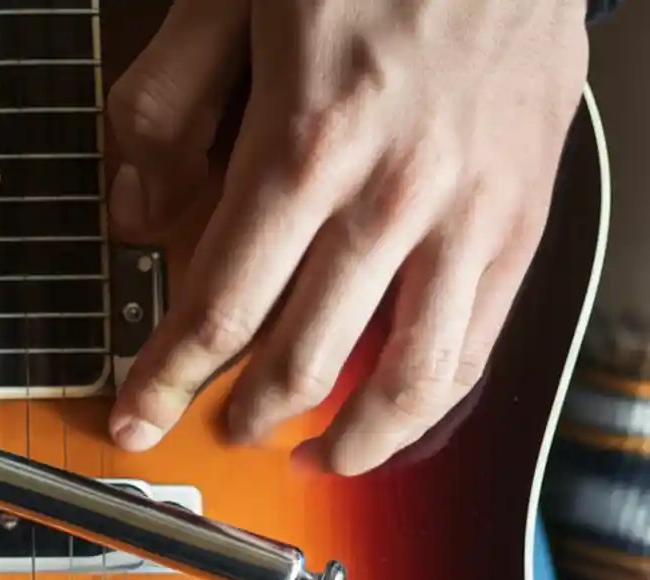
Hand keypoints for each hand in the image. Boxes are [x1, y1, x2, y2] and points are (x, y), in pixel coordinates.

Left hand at [107, 0, 588, 473]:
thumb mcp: (228, 2)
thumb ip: (164, 109)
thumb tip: (137, 213)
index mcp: (305, 142)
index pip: (220, 306)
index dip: (169, 379)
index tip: (138, 418)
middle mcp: (390, 197)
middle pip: (300, 356)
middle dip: (240, 414)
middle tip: (209, 429)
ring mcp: (468, 216)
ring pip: (404, 379)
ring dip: (344, 439)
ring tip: (307, 454)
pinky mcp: (523, 222)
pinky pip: (475, 344)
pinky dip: (426, 400)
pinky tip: (389, 412)